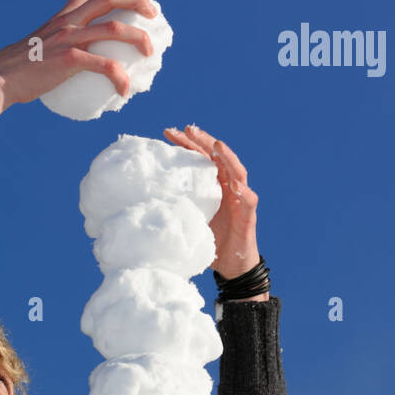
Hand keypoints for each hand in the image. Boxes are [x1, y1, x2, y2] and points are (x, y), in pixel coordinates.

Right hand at [0, 0, 156, 134]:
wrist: (1, 78)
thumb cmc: (18, 70)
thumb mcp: (38, 49)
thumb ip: (56, 49)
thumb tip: (69, 64)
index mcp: (61, 18)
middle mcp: (68, 22)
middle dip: (136, 1)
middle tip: (153, 14)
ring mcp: (69, 39)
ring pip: (114, 28)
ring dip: (137, 37)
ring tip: (149, 51)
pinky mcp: (69, 60)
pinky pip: (104, 65)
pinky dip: (119, 76)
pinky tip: (125, 89)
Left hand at [163, 125, 266, 294]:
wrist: (231, 266)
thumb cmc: (211, 243)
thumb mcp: (189, 221)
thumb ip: (176, 208)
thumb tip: (146, 203)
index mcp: (212, 186)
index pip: (199, 158)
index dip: (185, 144)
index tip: (167, 132)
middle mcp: (228, 187)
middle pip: (217, 157)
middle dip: (203, 141)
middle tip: (187, 128)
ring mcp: (241, 199)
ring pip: (237, 171)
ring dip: (227, 157)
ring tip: (216, 145)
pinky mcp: (248, 215)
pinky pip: (249, 199)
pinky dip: (243, 191)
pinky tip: (236, 185)